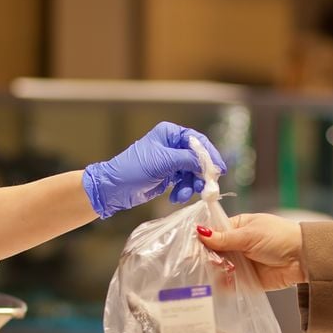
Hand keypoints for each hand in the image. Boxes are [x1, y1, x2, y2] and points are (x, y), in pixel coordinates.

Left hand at [82, 122, 226, 218]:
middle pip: (197, 159)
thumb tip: (207, 163)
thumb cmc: (134, 169)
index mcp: (169, 133)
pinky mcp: (168, 176)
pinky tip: (174, 198)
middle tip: (205, 188)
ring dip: (190, 186)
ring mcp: (170, 162)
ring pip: (192, 173)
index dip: (210, 155)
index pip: (197, 141)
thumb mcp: (163, 162)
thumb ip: (188, 160)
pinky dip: (182, 191)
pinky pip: (184, 183)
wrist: (114, 189)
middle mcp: (171, 145)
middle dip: (200, 174)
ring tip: (182, 195)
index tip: (219, 170)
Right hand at [197, 213, 305, 290]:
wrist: (303, 258)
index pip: (212, 233)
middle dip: (207, 258)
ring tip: (217, 272)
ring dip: (215, 272)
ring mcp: (240, 264)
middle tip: (206, 263)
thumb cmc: (279, 237)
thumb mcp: (250, 234)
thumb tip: (200, 232)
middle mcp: (236, 246)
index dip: (202, 240)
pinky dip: (223, 286)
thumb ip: (224, 238)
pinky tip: (220, 285)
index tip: (190, 248)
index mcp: (237, 228)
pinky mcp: (246, 281)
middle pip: (213, 253)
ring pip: (219, 269)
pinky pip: (229, 284)